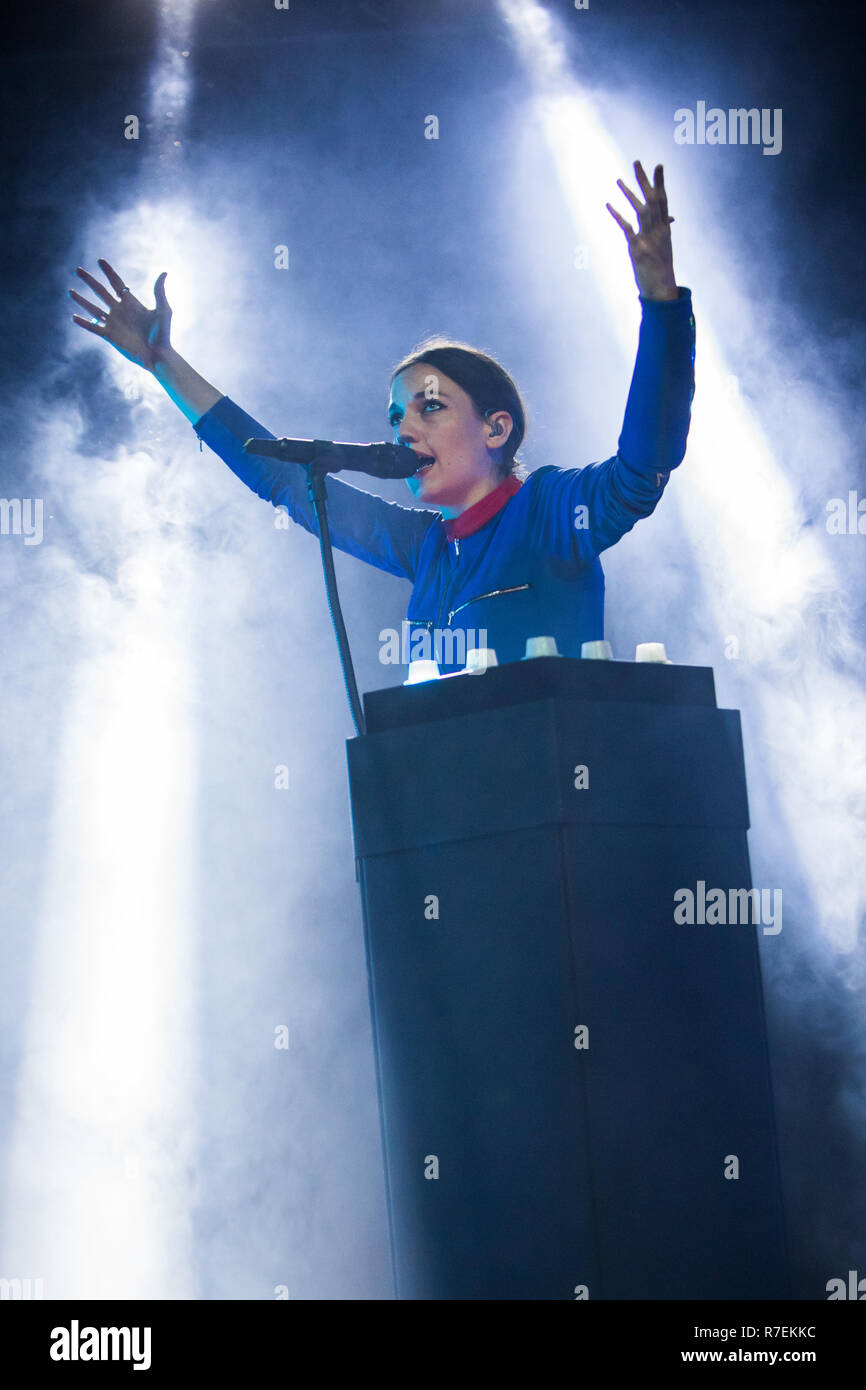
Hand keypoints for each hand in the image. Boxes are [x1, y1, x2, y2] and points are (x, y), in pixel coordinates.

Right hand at [69, 259, 171, 369]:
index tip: (100, 261)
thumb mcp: (163, 311)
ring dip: (82, 300)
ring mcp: (114, 323)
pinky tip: (74, 316)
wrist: (158, 356)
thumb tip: (164, 272)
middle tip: (77, 270)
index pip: (117, 283)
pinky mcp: (110, 336)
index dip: (108, 272)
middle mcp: (120, 311)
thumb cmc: (163, 334)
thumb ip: (160, 292)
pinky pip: (94, 327)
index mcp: (132, 303)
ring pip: (94, 308)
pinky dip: (84, 323)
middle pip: (101, 292)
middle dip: (90, 281)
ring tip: (70, 291)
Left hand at [606, 161, 677, 300]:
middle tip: (637, 162)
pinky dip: (617, 215)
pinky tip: (608, 204)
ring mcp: (649, 239)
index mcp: (665, 230)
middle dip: (644, 180)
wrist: (662, 292)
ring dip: (629, 194)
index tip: (657, 165)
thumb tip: (670, 218)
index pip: (664, 200)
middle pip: (653, 199)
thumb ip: (663, 230)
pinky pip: (626, 228)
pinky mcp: (638, 249)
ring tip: (618, 179)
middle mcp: (659, 231)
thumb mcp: (665, 248)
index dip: (660, 182)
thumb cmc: (662, 271)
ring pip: (640, 210)